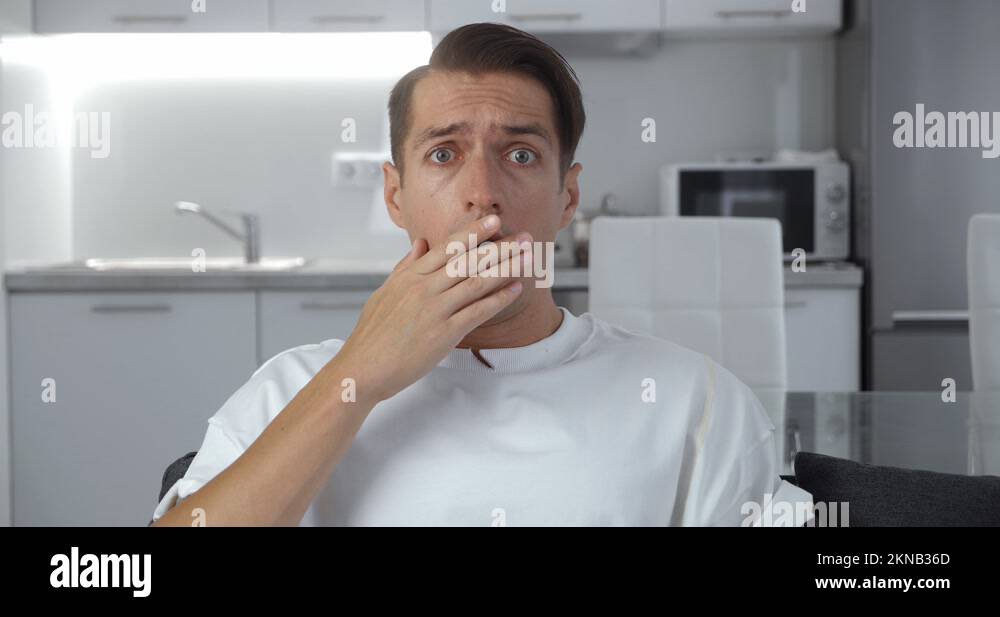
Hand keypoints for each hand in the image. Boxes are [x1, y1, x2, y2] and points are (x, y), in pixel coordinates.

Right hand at [334, 215, 531, 404]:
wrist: (362, 368)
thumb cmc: (372, 335)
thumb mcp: (385, 293)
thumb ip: (405, 267)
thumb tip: (421, 244)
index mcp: (410, 276)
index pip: (447, 247)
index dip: (473, 232)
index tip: (494, 220)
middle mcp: (424, 288)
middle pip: (468, 260)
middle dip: (500, 246)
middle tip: (525, 237)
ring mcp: (435, 310)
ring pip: (477, 281)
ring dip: (506, 267)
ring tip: (528, 258)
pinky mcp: (444, 333)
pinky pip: (477, 311)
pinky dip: (499, 299)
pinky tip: (516, 289)